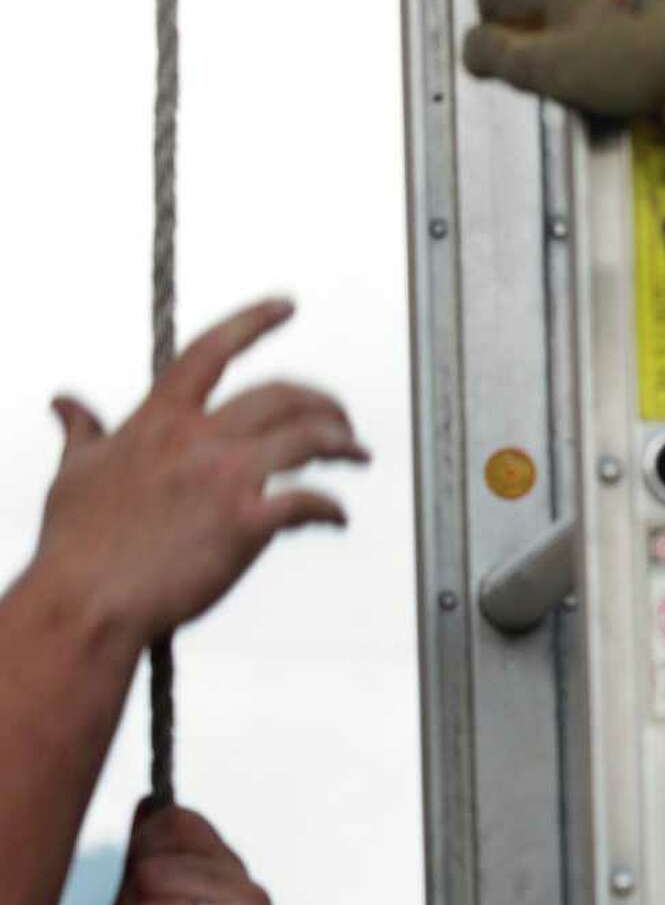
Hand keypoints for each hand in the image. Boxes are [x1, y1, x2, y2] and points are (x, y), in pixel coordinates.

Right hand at [36, 299, 361, 652]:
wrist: (88, 599)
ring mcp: (226, 477)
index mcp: (160, 418)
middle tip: (341, 419)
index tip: (286, 305)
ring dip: (342, 443)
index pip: (212, 350)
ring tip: (358, 454)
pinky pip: (309, 501)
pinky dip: (332, 508)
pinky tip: (337, 518)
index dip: (253, 321)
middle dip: (321, 401)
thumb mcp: (74, 472)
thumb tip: (65, 403)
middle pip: (281, 395)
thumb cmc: (76, 543)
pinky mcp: (248, 523)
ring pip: (308, 438)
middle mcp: (198, 438)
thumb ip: (82, 431)